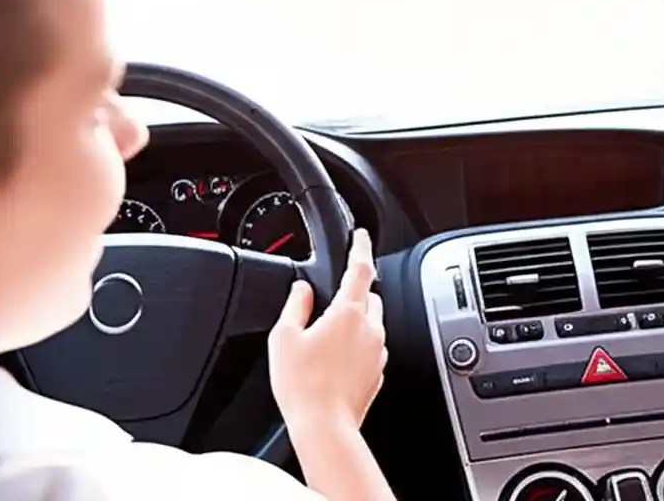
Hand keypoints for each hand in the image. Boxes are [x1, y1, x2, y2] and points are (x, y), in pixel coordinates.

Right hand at [268, 228, 386, 431]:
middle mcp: (370, 329)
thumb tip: (301, 290)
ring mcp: (378, 352)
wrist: (325, 426)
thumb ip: (295, 306)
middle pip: (369, 296)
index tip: (360, 237)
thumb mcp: (285, 338)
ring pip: (372, 323)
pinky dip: (357, 346)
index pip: (360, 269)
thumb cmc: (303, 386)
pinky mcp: (378, 372)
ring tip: (327, 338)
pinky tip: (335, 360)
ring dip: (355, 321)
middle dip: (354, 293)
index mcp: (348, 313)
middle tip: (329, 303)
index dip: (360, 248)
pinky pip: (371, 348)